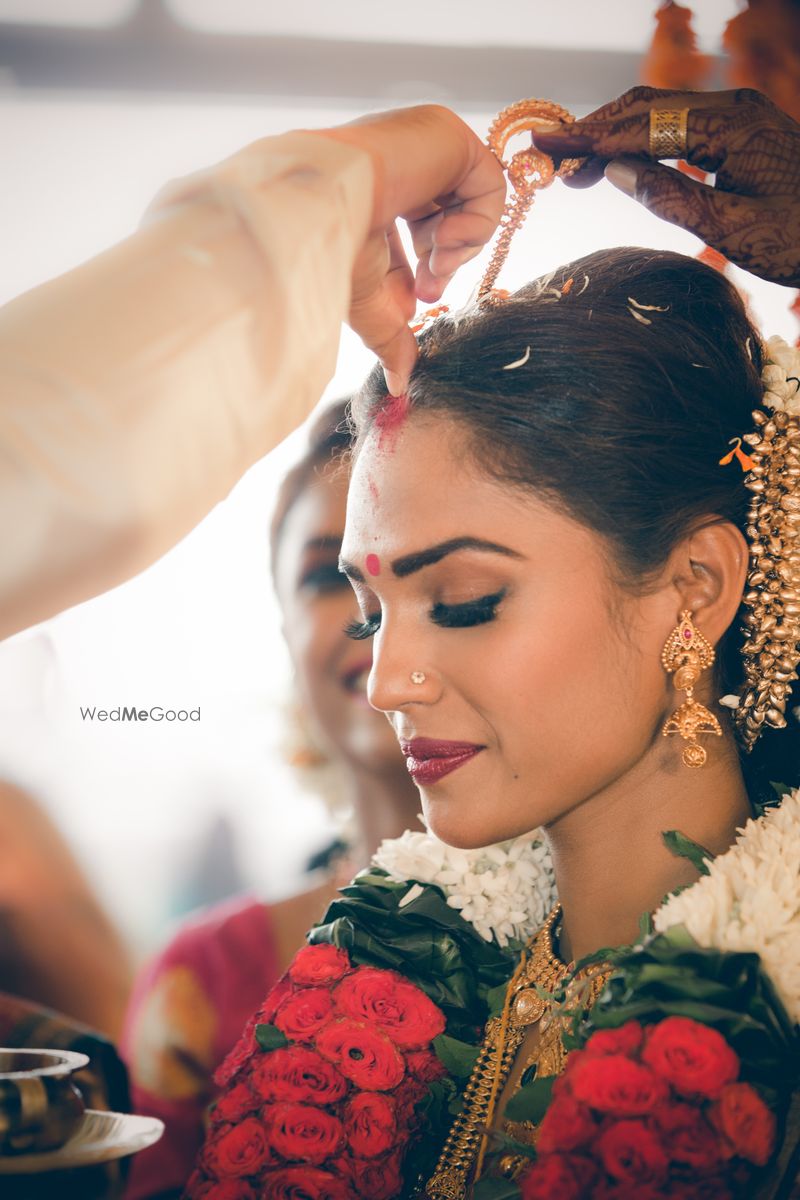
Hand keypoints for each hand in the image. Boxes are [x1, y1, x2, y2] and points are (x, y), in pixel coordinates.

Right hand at [321, 105, 505, 393]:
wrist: (323, 207)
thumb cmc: (329, 249)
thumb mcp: (366, 300)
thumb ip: (389, 338)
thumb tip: (399, 387)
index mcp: (373, 192)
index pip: (417, 231)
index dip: (430, 268)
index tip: (423, 298)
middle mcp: (400, 164)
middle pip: (447, 217)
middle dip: (445, 261)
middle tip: (430, 288)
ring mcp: (426, 145)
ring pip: (473, 203)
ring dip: (458, 247)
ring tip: (433, 260)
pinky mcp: (451, 135)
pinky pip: (490, 185)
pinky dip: (475, 224)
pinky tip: (443, 237)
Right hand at [532, 86, 799, 287]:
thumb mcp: (734, 230)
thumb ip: (672, 199)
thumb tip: (617, 171)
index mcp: (728, 127)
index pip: (641, 126)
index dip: (587, 139)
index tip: (544, 149)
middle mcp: (732, 110)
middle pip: (646, 108)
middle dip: (593, 132)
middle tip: (549, 162)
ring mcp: (738, 118)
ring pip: (661, 115)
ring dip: (615, 137)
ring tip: (576, 169)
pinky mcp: (742, 133)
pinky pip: (680, 126)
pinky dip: (643, 142)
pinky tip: (625, 163)